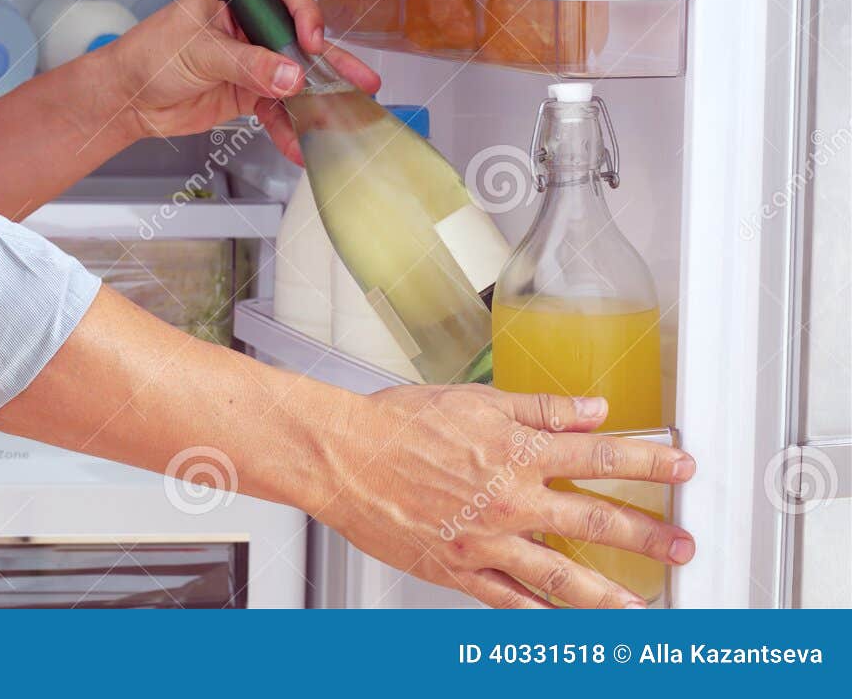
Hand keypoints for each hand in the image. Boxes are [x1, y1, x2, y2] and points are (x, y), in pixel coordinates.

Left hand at [101, 0, 379, 161]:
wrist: (128, 98)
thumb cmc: (148, 55)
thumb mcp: (199, 52)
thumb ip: (246, 64)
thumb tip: (288, 75)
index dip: (303, 15)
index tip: (310, 41)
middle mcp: (249, 26)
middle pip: (299, 39)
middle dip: (331, 61)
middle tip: (360, 78)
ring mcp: (252, 61)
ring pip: (295, 78)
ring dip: (318, 99)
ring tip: (346, 115)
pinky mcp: (248, 94)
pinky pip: (277, 110)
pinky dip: (289, 128)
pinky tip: (301, 143)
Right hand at [313, 385, 696, 607]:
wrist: (345, 457)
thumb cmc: (398, 424)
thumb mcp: (475, 400)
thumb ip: (539, 409)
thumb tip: (592, 411)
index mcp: (516, 453)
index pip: (600, 459)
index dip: (647, 464)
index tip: (680, 469)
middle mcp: (510, 502)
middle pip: (594, 523)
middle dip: (647, 537)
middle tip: (682, 549)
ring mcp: (487, 542)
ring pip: (561, 577)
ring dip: (608, 595)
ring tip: (642, 610)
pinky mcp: (460, 570)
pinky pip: (510, 602)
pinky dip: (542, 617)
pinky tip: (565, 627)